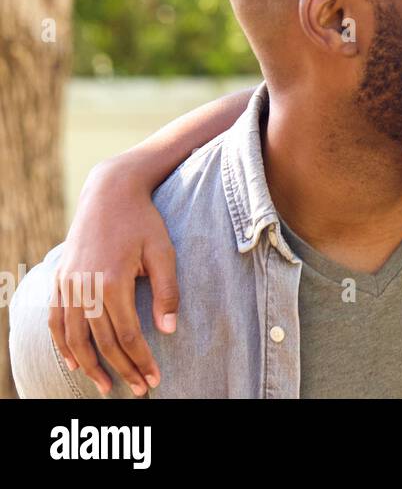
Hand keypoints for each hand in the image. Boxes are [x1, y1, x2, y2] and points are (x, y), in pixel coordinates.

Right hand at [48, 158, 178, 395]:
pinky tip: (74, 362)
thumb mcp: (164, 252)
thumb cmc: (143, 222)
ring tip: (106, 386)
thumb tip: (168, 330)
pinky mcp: (60, 279)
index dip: (141, 360)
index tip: (155, 378)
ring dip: (89, 365)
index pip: (126, 335)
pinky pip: (54, 320)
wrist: (109, 193)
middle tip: (139, 389)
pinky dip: (62, 344)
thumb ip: (167, 292)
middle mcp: (85, 286)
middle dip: (121, 369)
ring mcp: (68, 284)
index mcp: (113, 282)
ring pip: (73, 337)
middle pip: (101, 342)